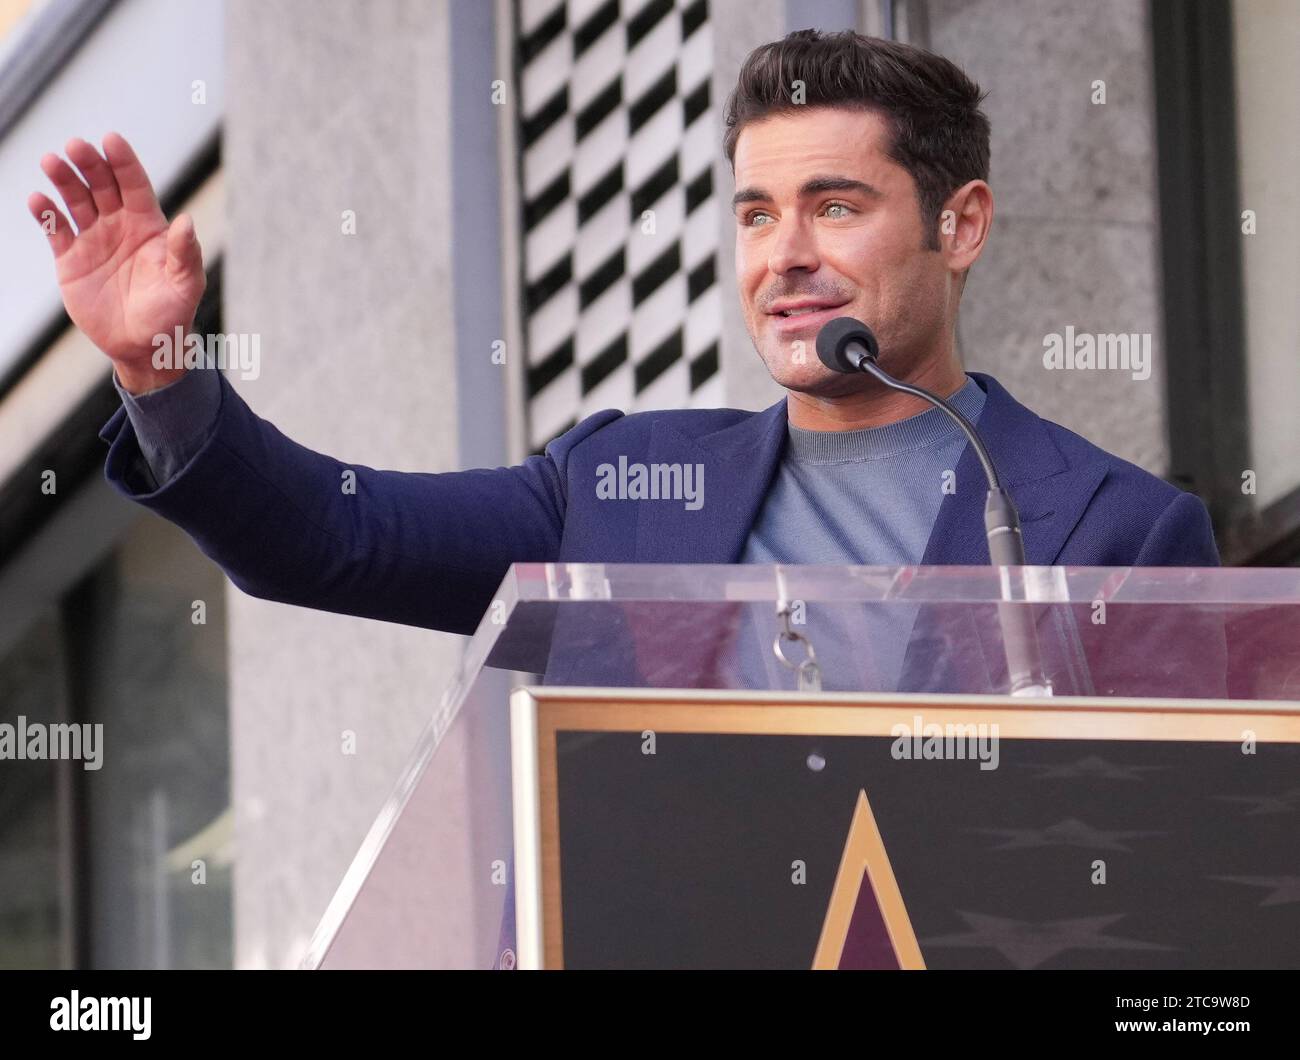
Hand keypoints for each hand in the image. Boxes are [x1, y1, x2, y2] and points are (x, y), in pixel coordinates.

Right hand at [27, 132, 205, 392]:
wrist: (144, 347)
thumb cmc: (172, 314)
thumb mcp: (185, 285)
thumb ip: (186, 253)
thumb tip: (187, 221)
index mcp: (149, 226)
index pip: (135, 185)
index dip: (124, 162)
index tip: (111, 139)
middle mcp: (119, 226)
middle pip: (101, 185)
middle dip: (89, 164)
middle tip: (75, 146)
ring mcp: (93, 240)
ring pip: (75, 200)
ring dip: (63, 180)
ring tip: (51, 161)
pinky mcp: (71, 259)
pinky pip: (56, 230)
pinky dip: (46, 214)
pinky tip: (38, 199)